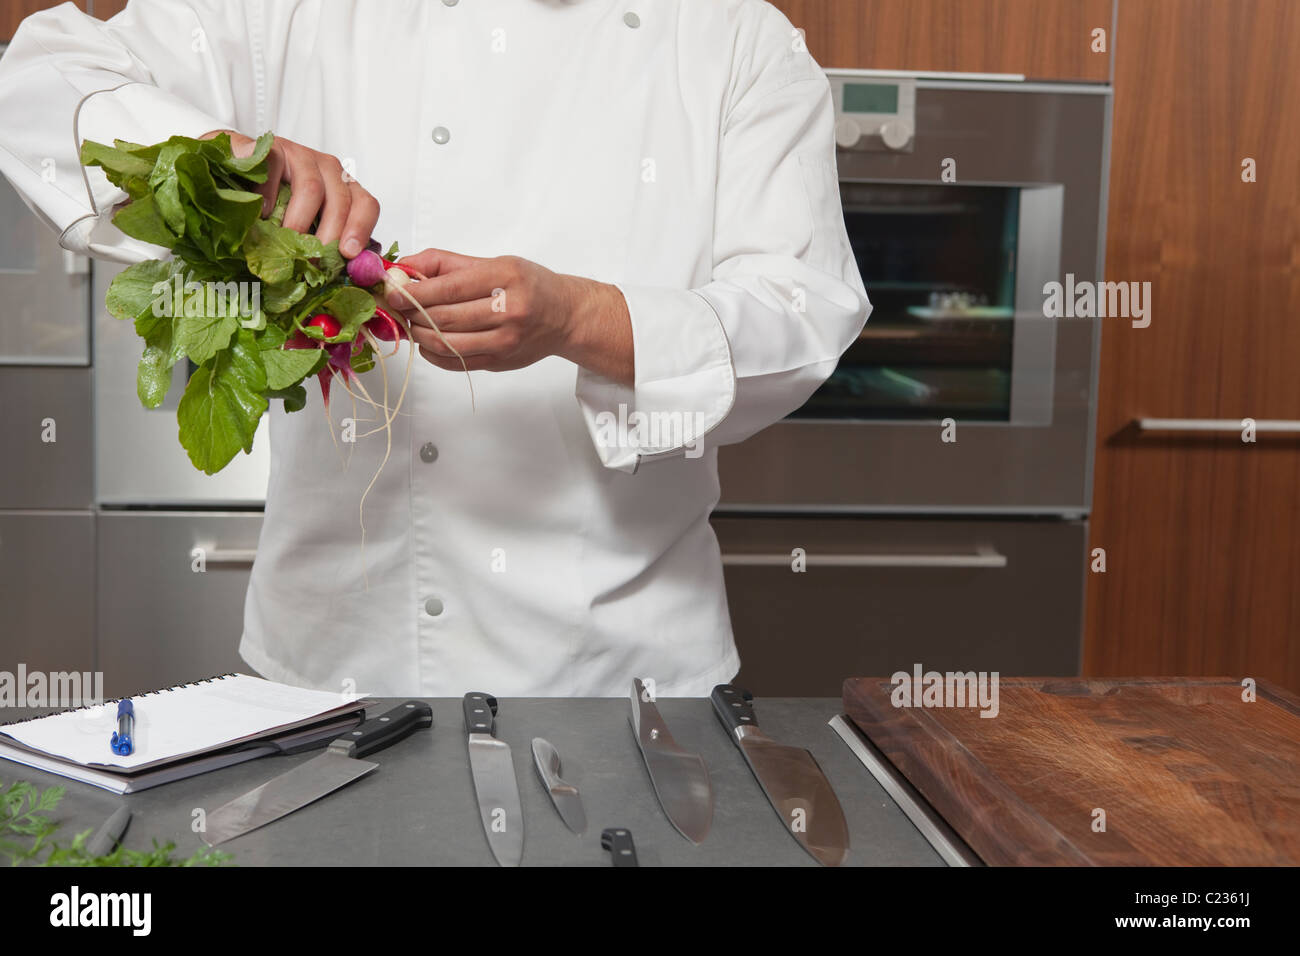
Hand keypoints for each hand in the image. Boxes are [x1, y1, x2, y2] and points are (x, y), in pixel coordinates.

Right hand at [199, 129, 378, 256]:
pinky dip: (270, 195)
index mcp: (343, 189)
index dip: (361, 229)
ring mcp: (301, 154)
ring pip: (312, 187)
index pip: (365, 204)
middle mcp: (328, 169)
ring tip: (287, 240)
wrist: (234, 170)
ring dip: (300, 219)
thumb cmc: (273, 203)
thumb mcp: (302, 225)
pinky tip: (263, 213)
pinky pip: (277, 168)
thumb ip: (318, 244)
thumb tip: (330, 278)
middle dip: (328, 235)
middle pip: (341, 201)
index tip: (348, 254)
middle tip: (312, 260)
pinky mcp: (272, 147)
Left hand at [388, 250, 633, 384]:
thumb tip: (403, 268)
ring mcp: (505, 341)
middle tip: (398, 306)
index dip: (413, 292)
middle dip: (412, 313)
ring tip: (411, 323)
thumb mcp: (494, 262)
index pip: (447, 288)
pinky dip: (431, 353)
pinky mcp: (500, 362)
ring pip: (444, 343)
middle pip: (442, 317)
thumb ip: (446, 264)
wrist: (565, 316)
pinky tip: (427, 341)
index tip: (392, 290)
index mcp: (505, 278)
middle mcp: (508, 311)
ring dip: (418, 334)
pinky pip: (454, 362)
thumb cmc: (529, 285)